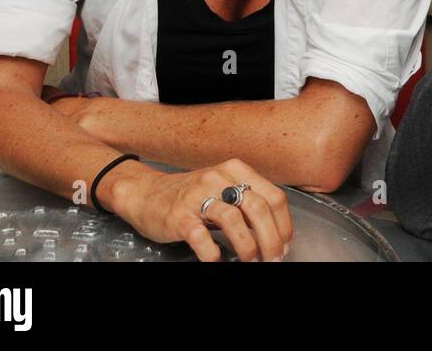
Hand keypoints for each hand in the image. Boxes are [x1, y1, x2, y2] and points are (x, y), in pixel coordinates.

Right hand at [100, 157, 293, 262]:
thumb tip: (277, 232)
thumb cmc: (192, 196)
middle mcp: (219, 178)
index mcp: (236, 170)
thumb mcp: (224, 189)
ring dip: (247, 246)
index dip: (284, 224)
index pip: (274, 196)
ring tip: (251, 260)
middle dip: (271, 238)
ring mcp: (197, 196)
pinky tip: (217, 260)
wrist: (146, 194)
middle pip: (258, 208)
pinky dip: (212, 252)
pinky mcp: (178, 216)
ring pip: (233, 220)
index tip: (285, 244)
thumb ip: (248, 204)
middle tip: (273, 257)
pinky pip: (201, 236)